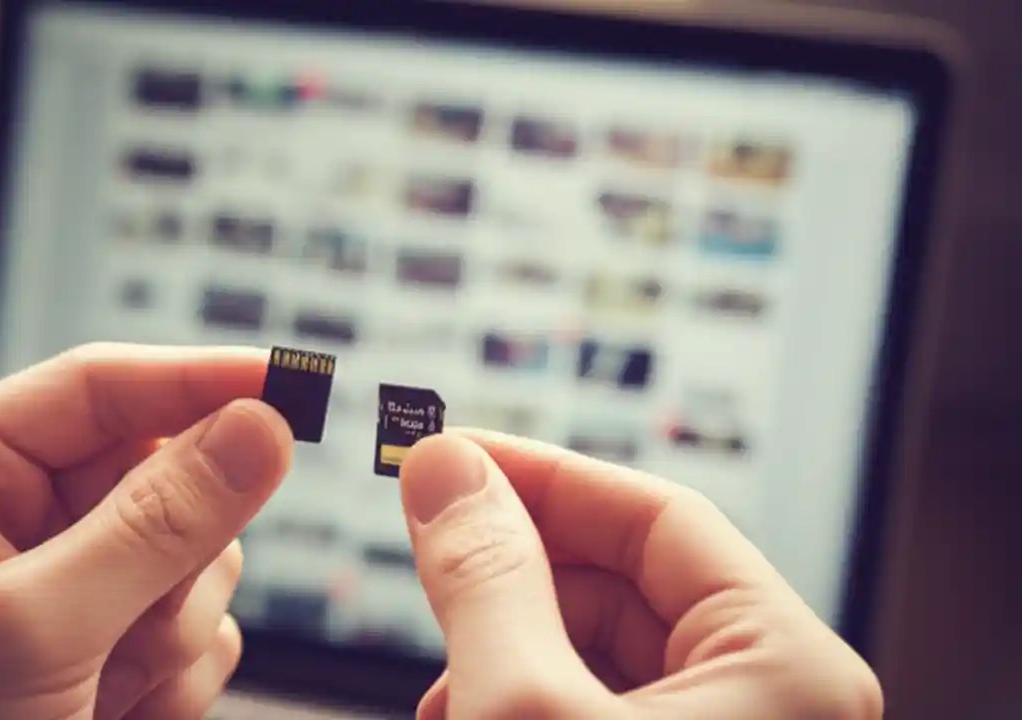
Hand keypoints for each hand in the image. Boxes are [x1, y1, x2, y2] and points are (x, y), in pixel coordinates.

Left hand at [0, 344, 293, 719]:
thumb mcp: (33, 630)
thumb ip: (154, 525)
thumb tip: (258, 428)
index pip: (98, 389)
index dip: (197, 380)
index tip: (290, 383)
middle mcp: (14, 516)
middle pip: (166, 474)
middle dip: (173, 556)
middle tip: (140, 615)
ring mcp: (70, 583)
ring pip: (199, 556)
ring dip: (173, 630)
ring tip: (104, 686)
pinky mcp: (111, 641)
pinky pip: (204, 626)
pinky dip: (177, 677)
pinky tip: (114, 710)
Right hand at [399, 432, 882, 718]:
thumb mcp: (526, 708)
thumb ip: (486, 576)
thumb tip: (444, 470)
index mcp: (788, 670)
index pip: (659, 516)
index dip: (545, 476)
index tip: (454, 457)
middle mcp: (777, 702)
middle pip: (627, 583)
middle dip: (515, 576)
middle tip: (433, 553)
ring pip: (606, 651)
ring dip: (511, 647)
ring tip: (448, 681)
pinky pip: (604, 705)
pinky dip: (532, 697)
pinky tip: (474, 710)